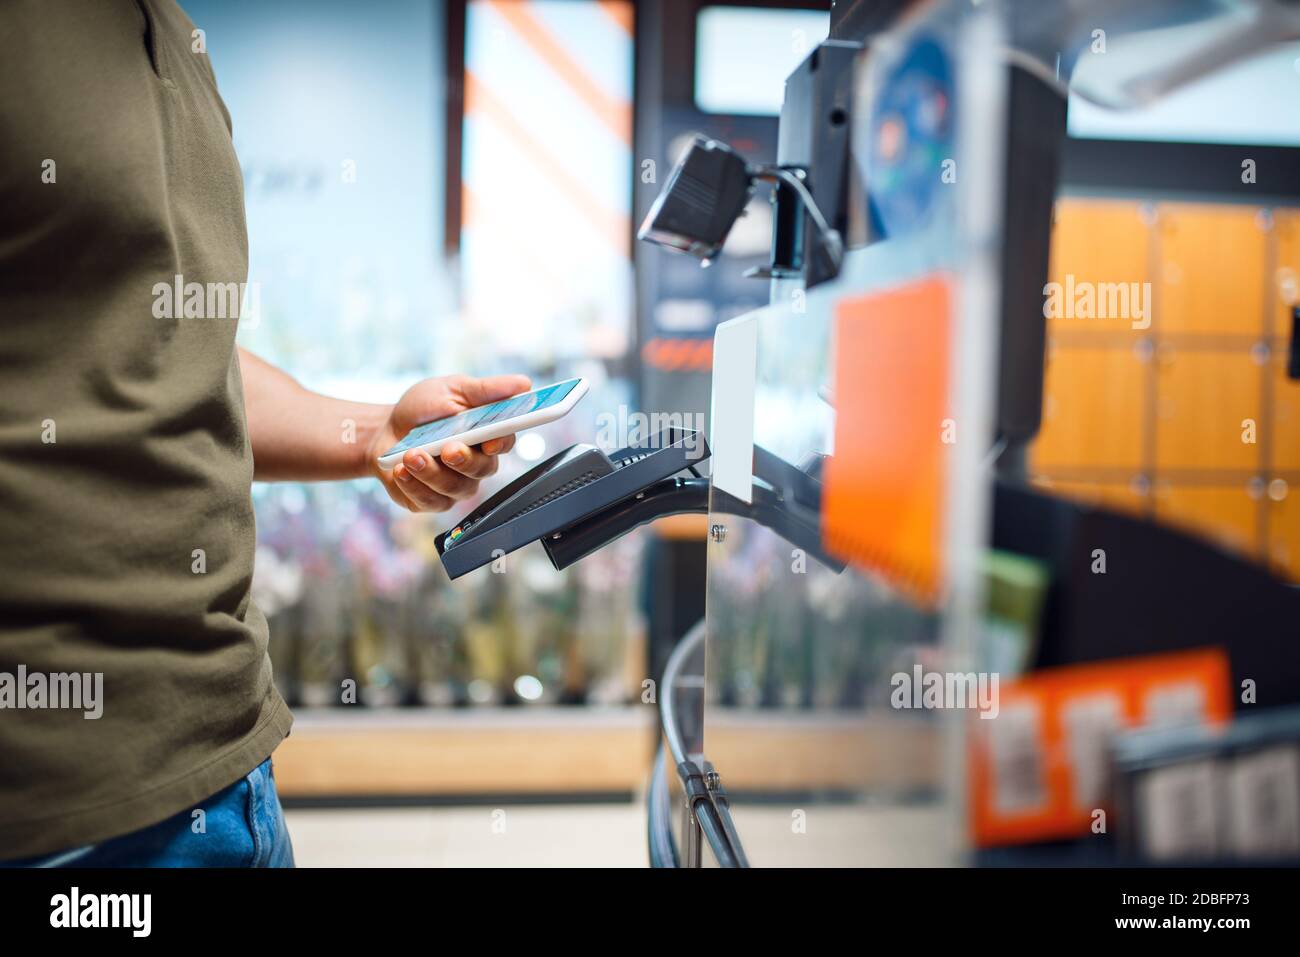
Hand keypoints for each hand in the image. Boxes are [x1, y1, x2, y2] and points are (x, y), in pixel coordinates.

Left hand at [366, 374, 530, 512]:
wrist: (384, 430)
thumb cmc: (424, 410)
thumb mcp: (453, 390)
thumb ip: (487, 390)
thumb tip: (524, 383)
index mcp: (486, 435)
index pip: (504, 442)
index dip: (500, 443)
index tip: (489, 441)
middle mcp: (476, 464)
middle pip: (483, 469)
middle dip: (465, 460)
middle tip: (448, 449)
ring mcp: (455, 485)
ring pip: (455, 488)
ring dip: (431, 471)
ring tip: (411, 455)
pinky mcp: (431, 500)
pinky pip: (430, 500)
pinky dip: (413, 485)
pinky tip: (400, 470)